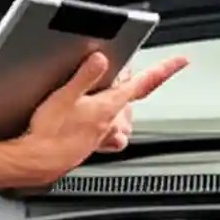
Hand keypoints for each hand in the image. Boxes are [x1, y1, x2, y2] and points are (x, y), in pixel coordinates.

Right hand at [20, 52, 187, 179]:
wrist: (38, 160)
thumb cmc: (49, 133)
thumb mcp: (64, 95)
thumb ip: (85, 75)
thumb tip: (102, 58)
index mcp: (108, 106)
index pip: (144, 85)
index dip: (164, 70)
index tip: (181, 61)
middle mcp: (110, 122)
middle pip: (131, 98)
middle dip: (126, 84)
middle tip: (113, 72)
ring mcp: (103, 136)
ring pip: (125, 118)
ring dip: (121, 106)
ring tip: (109, 96)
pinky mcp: (93, 146)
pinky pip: (112, 136)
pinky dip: (112, 128)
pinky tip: (100, 125)